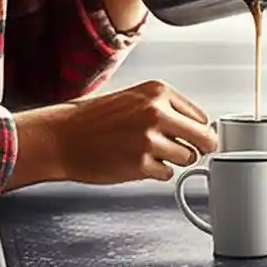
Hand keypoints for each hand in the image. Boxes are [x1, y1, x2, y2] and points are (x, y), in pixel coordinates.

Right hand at [12, 80, 217, 188]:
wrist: (62, 137)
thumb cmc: (95, 120)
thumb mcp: (135, 100)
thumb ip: (166, 110)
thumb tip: (201, 129)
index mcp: (158, 91)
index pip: (201, 117)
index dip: (198, 131)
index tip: (193, 137)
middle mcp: (157, 112)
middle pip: (204, 138)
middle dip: (199, 149)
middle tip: (190, 152)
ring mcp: (149, 139)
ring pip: (187, 158)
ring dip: (174, 161)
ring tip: (150, 154)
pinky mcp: (140, 164)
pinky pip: (167, 174)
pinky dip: (156, 173)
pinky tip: (137, 162)